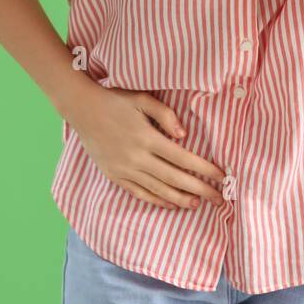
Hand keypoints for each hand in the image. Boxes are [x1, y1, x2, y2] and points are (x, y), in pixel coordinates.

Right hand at [62, 83, 226, 209]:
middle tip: (218, 198)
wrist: (82, 109)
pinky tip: (170, 203)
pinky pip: (139, 193)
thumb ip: (166, 115)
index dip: (204, 169)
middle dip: (200, 189)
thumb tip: (184, 135)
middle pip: (175, 178)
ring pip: (158, 189)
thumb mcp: (142, 98)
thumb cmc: (115, 100)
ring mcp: (124, 169)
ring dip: (180, 199)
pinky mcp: (114, 175)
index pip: (183, 158)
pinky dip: (156, 200)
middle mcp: (137, 157)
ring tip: (198, 204)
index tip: (221, 176)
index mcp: (147, 137)